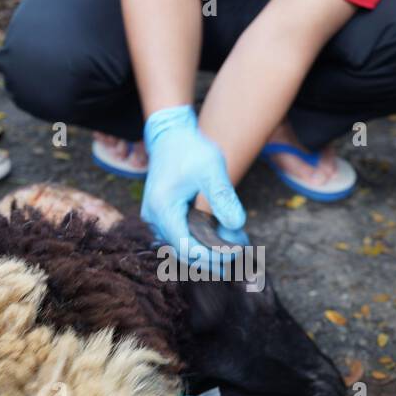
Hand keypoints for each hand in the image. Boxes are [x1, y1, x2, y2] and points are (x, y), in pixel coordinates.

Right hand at [141, 105, 245, 270]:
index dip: (212, 255)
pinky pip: (182, 239)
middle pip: (184, 253)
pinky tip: (223, 241)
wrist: (170, 137)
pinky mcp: (163, 218)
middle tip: (241, 255)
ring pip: (183, 249)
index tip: (236, 252)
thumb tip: (237, 225)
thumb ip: (223, 196)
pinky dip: (201, 244)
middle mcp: (154, 218)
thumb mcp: (211, 167)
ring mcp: (156, 220)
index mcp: (162, 208)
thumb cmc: (190, 149)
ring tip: (236, 249)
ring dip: (208, 253)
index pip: (186, 247)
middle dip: (213, 258)